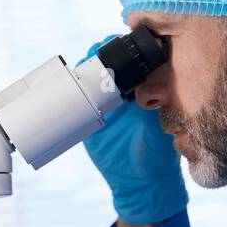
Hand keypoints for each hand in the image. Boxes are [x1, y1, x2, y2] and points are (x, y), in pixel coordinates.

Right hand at [82, 35, 187, 224]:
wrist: (140, 183)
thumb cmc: (157, 155)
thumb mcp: (158, 128)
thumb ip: (153, 109)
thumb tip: (147, 85)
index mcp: (140, 93)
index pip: (129, 63)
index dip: (122, 50)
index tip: (117, 42)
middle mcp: (120, 97)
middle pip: (106, 67)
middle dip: (100, 55)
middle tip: (96, 50)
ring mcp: (102, 109)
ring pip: (89, 81)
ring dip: (85, 68)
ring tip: (83, 63)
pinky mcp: (88, 124)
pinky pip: (77, 104)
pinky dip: (71, 92)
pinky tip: (69, 82)